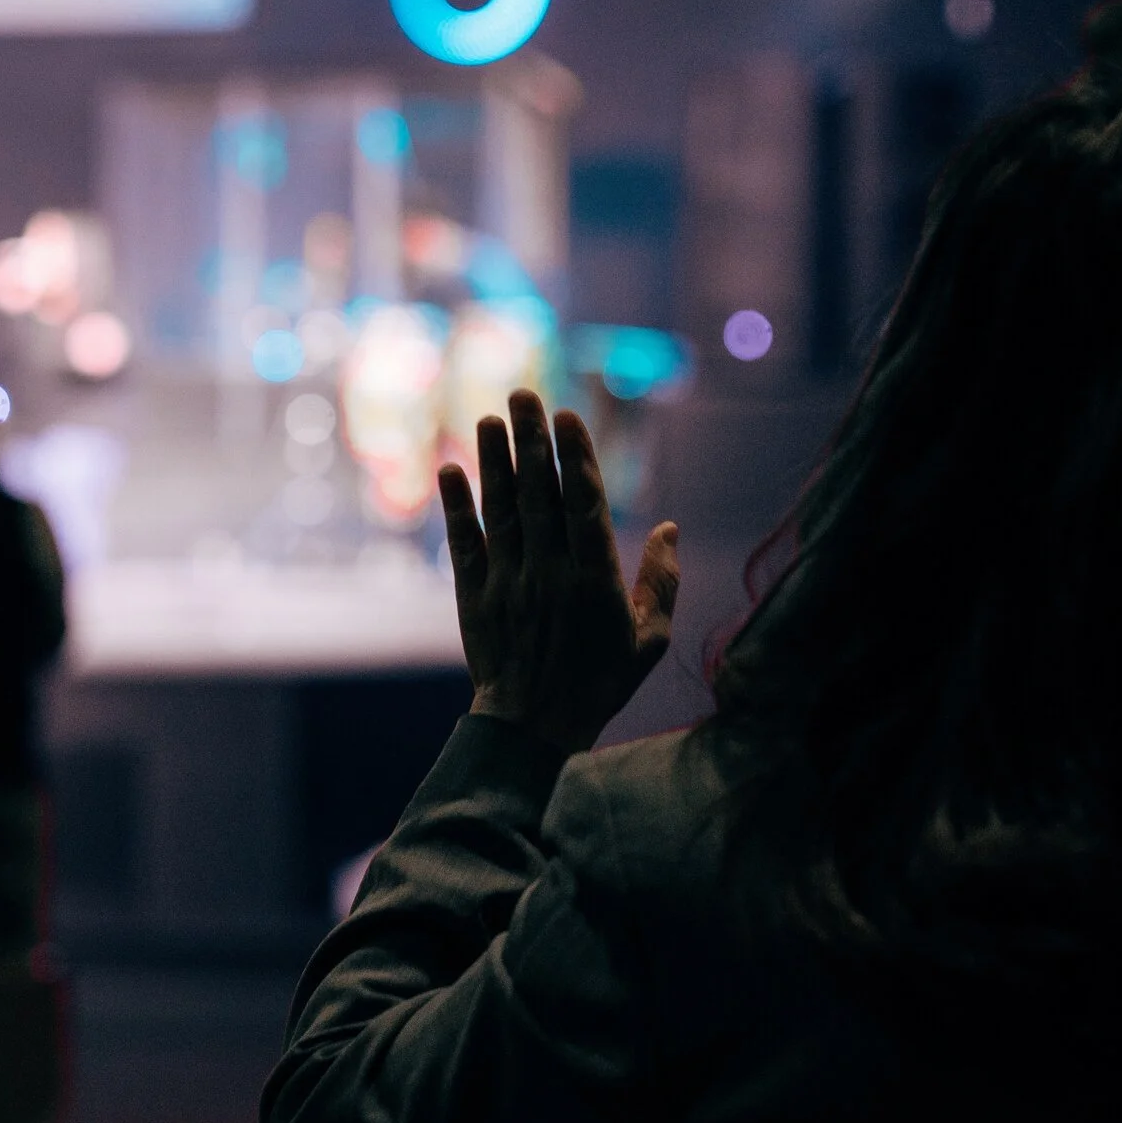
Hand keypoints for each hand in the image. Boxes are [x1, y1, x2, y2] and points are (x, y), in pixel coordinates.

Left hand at [438, 391, 680, 755]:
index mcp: (594, 578)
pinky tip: (449, 472)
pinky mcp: (476, 597)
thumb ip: (661, 582)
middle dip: (531, 441)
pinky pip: (465, 545)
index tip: (565, 416)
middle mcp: (548, 572)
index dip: (574, 457)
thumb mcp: (648, 640)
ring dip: (494, 463)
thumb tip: (672, 528)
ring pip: (501, 511)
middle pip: (538, 494)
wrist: (534, 728)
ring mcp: (509, 582)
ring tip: (487, 418)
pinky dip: (457, 508)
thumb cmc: (601, 682)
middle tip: (523, 394)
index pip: (583, 503)